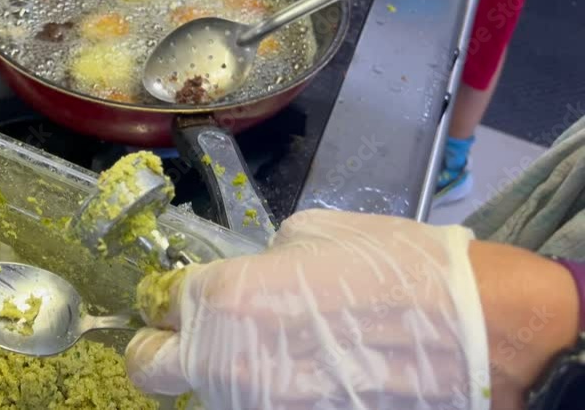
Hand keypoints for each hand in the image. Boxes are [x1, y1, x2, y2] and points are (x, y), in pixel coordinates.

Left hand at [126, 210, 578, 409]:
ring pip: (204, 394)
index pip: (158, 307)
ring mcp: (255, 405)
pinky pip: (253, 407)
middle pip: (151, 368)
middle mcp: (223, 362)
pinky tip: (305, 373)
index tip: (185, 296)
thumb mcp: (313, 236)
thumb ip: (256, 263)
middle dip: (163, 348)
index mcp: (222, 299)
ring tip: (271, 351)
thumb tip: (245, 276)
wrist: (477, 334)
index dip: (170, 297)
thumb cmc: (396, 270)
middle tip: (195, 336)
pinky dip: (263, 391)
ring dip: (220, 372)